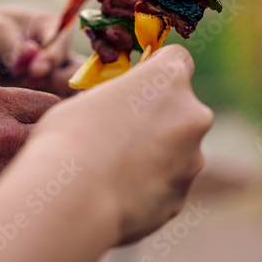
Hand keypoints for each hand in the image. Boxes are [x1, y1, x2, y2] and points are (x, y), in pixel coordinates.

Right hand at [32, 45, 212, 245]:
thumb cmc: (69, 139)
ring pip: (177, 151)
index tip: (139, 83)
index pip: (177, 60)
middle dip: (159, 118)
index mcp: (169, 78)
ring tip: (113, 170)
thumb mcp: (89, 98)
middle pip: (182, 109)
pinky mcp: (181, 197)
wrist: (73, 201)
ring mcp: (192, 159)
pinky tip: (116, 194)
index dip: (157, 70)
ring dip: (155, 156)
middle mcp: (192, 115)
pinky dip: (149, 188)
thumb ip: (119, 98)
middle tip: (122, 133)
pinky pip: (167, 185)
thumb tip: (119, 109)